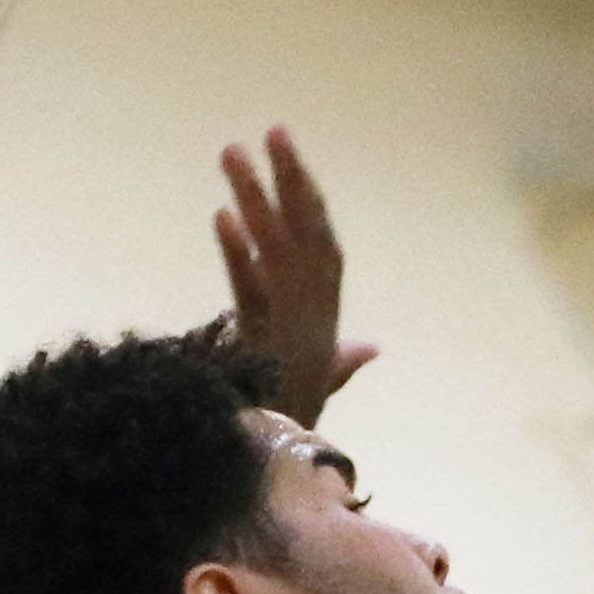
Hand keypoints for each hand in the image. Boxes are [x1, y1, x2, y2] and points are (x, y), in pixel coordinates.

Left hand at [215, 126, 376, 425]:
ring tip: (231, 153)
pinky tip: (220, 217)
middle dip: (292, 180)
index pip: (322, 247)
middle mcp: (316, 318)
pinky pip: (253, 293)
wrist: (279, 464)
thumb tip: (373, 346)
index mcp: (325, 319)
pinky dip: (239, 257)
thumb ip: (345, 359)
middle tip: (272, 130)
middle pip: (308, 235)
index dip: (307, 199)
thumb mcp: (323, 384)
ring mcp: (294, 329)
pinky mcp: (269, 346)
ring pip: (279, 251)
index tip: (284, 154)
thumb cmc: (297, 421)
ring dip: (257, 200)